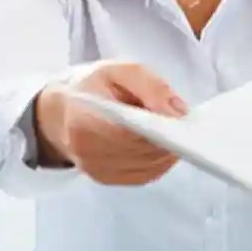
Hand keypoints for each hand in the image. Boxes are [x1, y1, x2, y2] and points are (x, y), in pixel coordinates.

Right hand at [34, 61, 188, 185]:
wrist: (61, 112)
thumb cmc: (92, 88)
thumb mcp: (118, 71)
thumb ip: (150, 85)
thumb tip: (179, 112)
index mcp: (84, 121)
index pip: (129, 133)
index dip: (160, 129)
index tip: (182, 121)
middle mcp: (88, 152)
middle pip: (143, 152)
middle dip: (170, 140)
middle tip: (190, 126)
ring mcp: (97, 170)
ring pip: (148, 166)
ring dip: (169, 151)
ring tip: (181, 133)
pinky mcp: (107, 179)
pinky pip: (145, 175)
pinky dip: (160, 161)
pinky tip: (167, 146)